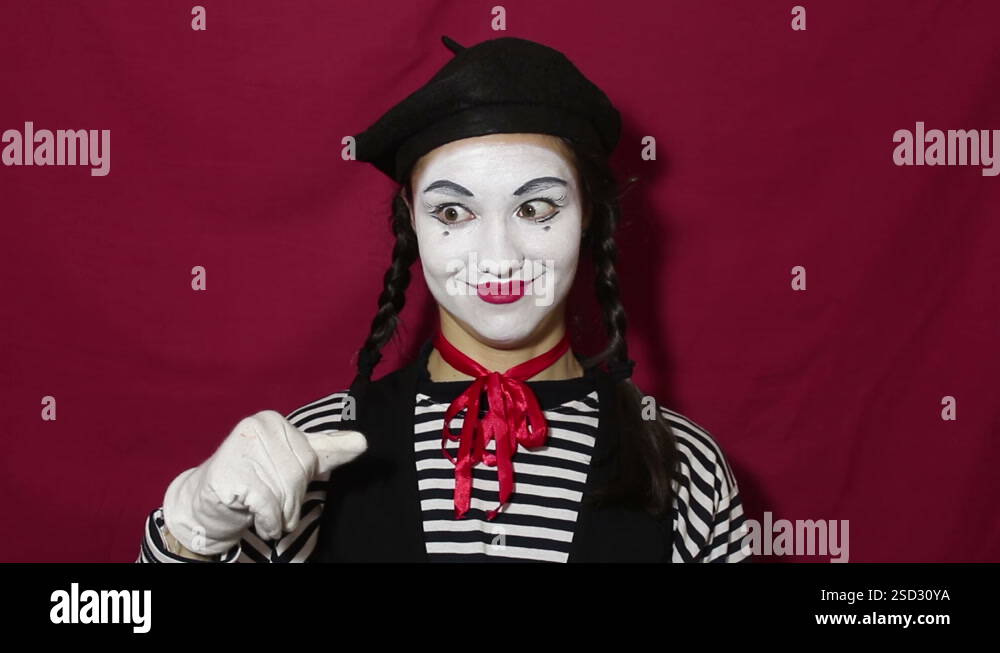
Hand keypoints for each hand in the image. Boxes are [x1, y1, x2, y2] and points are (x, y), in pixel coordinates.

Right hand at [162, 410, 366, 555]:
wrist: (208, 504)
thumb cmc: (254, 481)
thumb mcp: (294, 463)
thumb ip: (327, 451)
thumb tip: (363, 441)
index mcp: (274, 421)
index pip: (310, 460)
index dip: (301, 483)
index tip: (282, 486)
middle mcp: (256, 426)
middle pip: (298, 475)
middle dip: (290, 500)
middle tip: (273, 504)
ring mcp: (239, 447)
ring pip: (284, 491)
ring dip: (279, 513)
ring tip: (264, 512)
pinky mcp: (227, 473)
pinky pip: (267, 504)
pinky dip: (268, 520)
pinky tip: (258, 520)